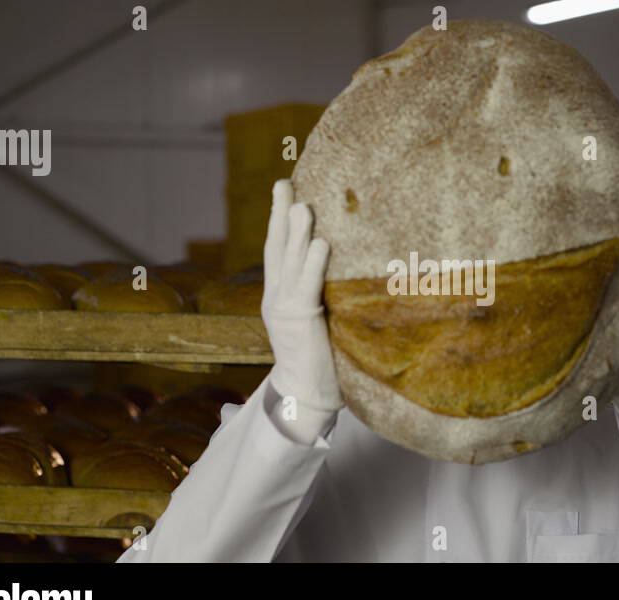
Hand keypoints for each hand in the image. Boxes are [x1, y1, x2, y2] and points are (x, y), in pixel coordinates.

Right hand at [263, 179, 343, 444]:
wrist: (306, 398)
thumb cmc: (320, 362)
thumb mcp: (317, 322)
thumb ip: (320, 297)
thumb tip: (341, 272)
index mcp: (279, 297)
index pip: (278, 252)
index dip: (279, 222)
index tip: (285, 192)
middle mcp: (276, 298)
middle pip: (277, 248)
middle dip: (279, 214)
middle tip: (284, 183)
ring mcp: (284, 309)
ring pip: (290, 262)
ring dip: (297, 231)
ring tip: (304, 204)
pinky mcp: (300, 321)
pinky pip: (307, 286)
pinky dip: (314, 263)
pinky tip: (322, 242)